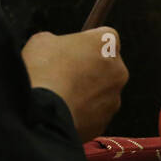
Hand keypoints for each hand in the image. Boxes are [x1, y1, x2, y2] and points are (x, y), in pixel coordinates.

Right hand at [22, 28, 129, 142]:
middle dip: (88, 69)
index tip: (72, 50)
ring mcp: (114, 98)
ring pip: (99, 92)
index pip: (104, 37)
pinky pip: (92, 114)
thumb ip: (58, 41)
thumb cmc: (43, 71)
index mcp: (107, 43)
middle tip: (62, 74)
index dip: (86, 44)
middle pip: (106, 66)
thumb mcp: (43, 41)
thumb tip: (56, 49)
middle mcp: (118, 70)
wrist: (42, 111)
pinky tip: (61, 111)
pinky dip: (80, 113)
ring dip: (84, 93)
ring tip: (58, 95)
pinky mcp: (104, 122)